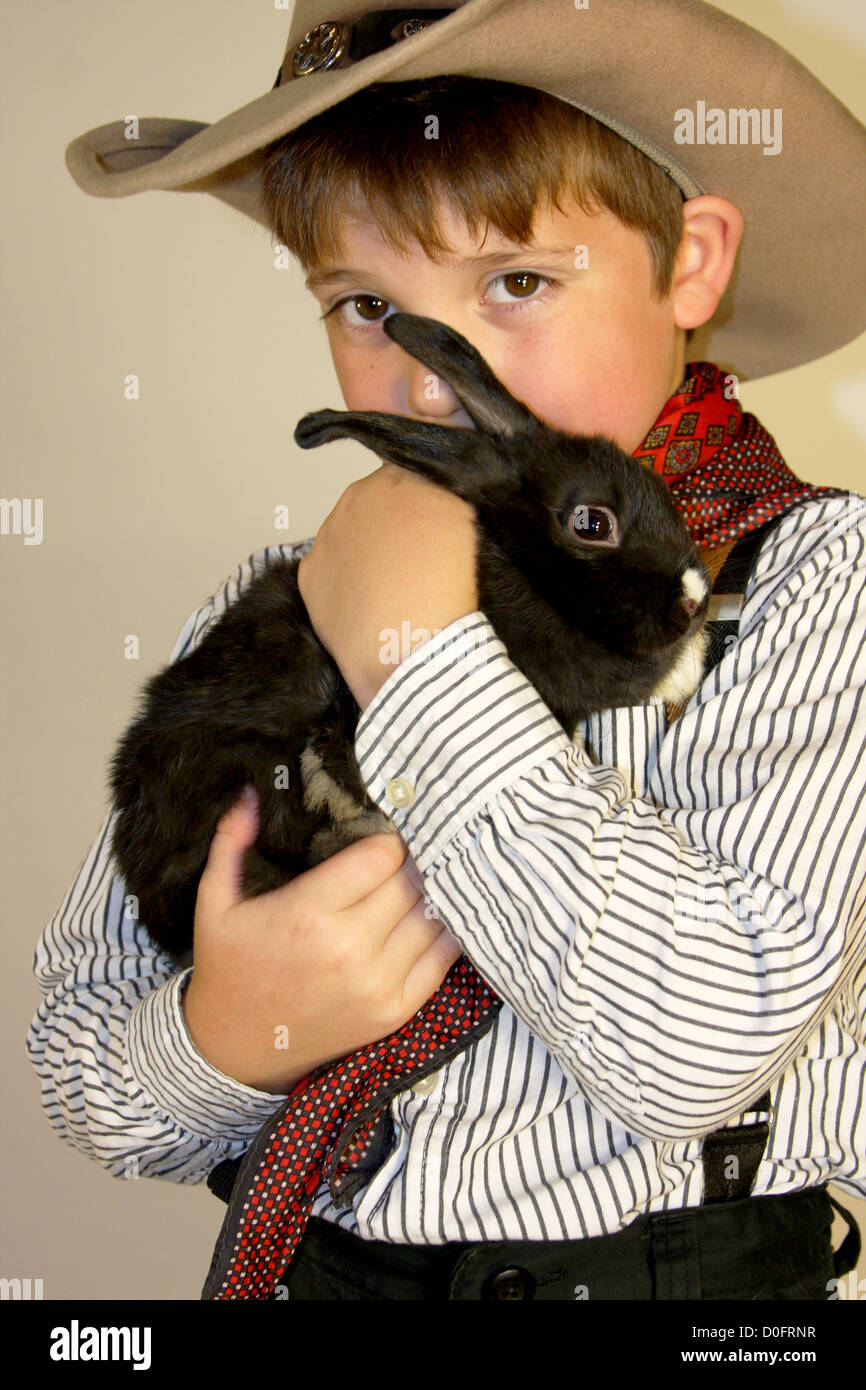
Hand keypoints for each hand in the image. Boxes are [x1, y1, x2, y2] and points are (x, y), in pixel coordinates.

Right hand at [181, 789, 461, 1092]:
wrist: (234, 1047)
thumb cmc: (229, 965)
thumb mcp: (216, 901)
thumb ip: (231, 841)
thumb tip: (252, 792)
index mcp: (309, 913)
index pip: (382, 855)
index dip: (386, 840)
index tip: (378, 839)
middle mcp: (349, 949)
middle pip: (412, 881)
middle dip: (409, 863)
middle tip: (401, 858)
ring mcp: (377, 983)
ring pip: (433, 915)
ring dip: (429, 894)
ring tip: (416, 884)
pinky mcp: (394, 1011)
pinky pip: (443, 958)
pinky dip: (444, 932)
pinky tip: (428, 918)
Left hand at [297, 463, 477, 709]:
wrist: (412, 655)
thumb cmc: (449, 601)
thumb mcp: (469, 533)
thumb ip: (447, 503)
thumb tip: (437, 499)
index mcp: (407, 478)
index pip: (411, 473)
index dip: (421, 499)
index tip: (427, 523)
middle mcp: (362, 495)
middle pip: (375, 501)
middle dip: (389, 524)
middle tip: (410, 562)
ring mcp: (330, 531)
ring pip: (348, 534)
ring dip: (364, 552)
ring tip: (389, 590)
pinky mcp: (310, 569)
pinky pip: (327, 568)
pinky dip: (343, 583)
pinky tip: (365, 604)